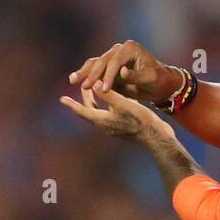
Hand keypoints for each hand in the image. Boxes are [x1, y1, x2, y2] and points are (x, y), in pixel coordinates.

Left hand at [61, 83, 176, 143]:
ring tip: (99, 90)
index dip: (72, 104)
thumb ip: (107, 94)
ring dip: (98, 102)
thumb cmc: (140, 120)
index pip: (83, 111)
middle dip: (86, 99)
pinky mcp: (125, 128)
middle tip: (84, 87)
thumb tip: (93, 83)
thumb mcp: (123, 104)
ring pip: (102, 112)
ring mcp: (116, 128)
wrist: (157, 137)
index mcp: (103, 121)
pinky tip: (119, 98)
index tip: (61, 98)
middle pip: (91, 111)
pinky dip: (110, 105)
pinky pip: (112, 114)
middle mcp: (106, 126)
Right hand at [68, 40, 179, 100]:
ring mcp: (112, 56)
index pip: (115, 62)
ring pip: (95, 63)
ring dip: (84, 72)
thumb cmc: (157, 80)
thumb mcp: (149, 79)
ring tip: (73, 81)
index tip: (104, 89)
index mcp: (130, 48)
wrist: (158, 82)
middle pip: (102, 61)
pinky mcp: (107, 65)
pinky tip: (74, 80)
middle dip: (93, 75)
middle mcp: (119, 49)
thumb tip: (122, 71)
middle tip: (85, 87)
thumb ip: (135, 76)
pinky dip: (85, 74)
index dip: (109, 76)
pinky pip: (94, 68)